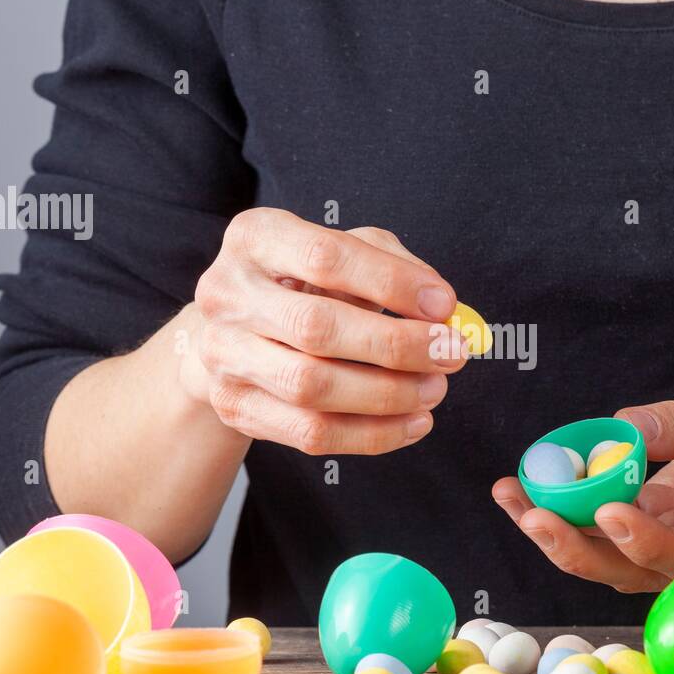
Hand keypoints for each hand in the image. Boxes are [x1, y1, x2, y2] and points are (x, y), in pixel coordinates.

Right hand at [181, 208, 469, 453]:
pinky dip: (372, 434)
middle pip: (316, 327)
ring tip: (434, 389)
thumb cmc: (303, 284)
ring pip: (312, 386)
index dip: (392, 283)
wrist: (236, 331)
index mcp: (256, 238)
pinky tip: (412, 421)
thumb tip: (440, 306)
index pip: (325, 258)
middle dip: (396, 345)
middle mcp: (227, 293)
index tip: (444, 305)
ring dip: (388, 394)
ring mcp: (223, 354)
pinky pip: (310, 433)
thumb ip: (392, 264)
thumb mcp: (344, 251)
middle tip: (451, 353)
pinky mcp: (234, 406)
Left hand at [492, 369, 673, 591]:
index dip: (645, 540)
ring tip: (510, 494)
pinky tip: (525, 488)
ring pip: (611, 559)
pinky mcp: (656, 526)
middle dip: (578, 548)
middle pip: (636, 571)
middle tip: (530, 514)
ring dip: (557, 534)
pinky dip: (565, 514)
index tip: (606, 510)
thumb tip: (623, 430)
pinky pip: (605, 532)